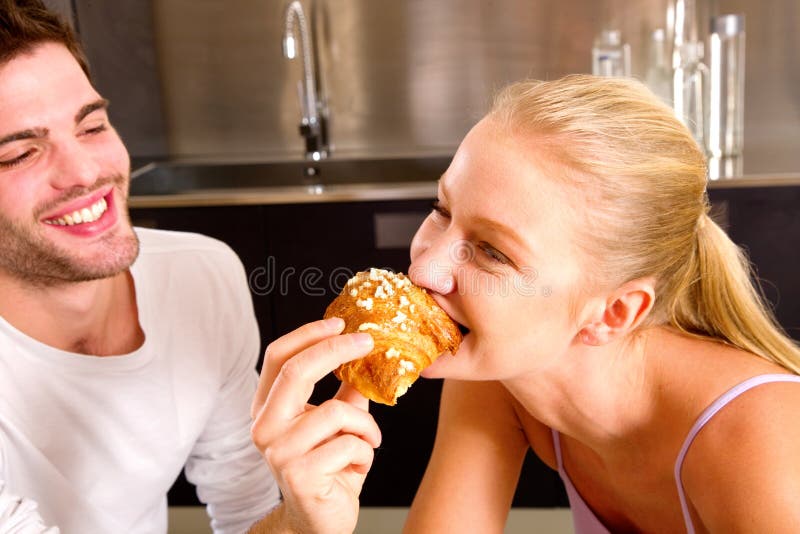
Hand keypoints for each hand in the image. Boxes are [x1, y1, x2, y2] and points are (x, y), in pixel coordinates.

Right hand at [250, 318, 380, 533]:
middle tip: (367, 341)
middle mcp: (265, 427)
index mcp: (268, 408)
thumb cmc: (330, 468)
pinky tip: (357, 466)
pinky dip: (366, 451)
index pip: (278, 357)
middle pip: (296, 372)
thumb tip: (364, 350)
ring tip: (368, 441)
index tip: (342, 323)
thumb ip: (345, 389)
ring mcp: (279, 452)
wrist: (321, 521)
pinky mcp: (299, 475)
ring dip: (365, 425)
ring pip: (336, 411)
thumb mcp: (337, 422)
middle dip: (336, 350)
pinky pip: (349, 443)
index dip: (309, 334)